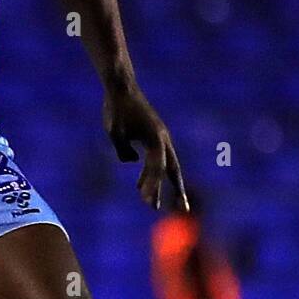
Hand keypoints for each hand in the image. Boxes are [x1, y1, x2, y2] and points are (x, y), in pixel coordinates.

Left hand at [103, 80, 188, 210]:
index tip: (149, 205)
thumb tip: (132, 162)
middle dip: (178, 190)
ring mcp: (160, 137)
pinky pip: (156, 159)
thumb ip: (123, 151)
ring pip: (166, 165)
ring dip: (164, 184)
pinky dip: (152, 173)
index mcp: (156, 138)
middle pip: (173, 169)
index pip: (157, 168)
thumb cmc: (117, 110)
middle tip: (184, 209)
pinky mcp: (153, 136)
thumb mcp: (115, 133)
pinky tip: (139, 185)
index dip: (154, 187)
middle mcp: (162, 139)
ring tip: (157, 204)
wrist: (122, 89)